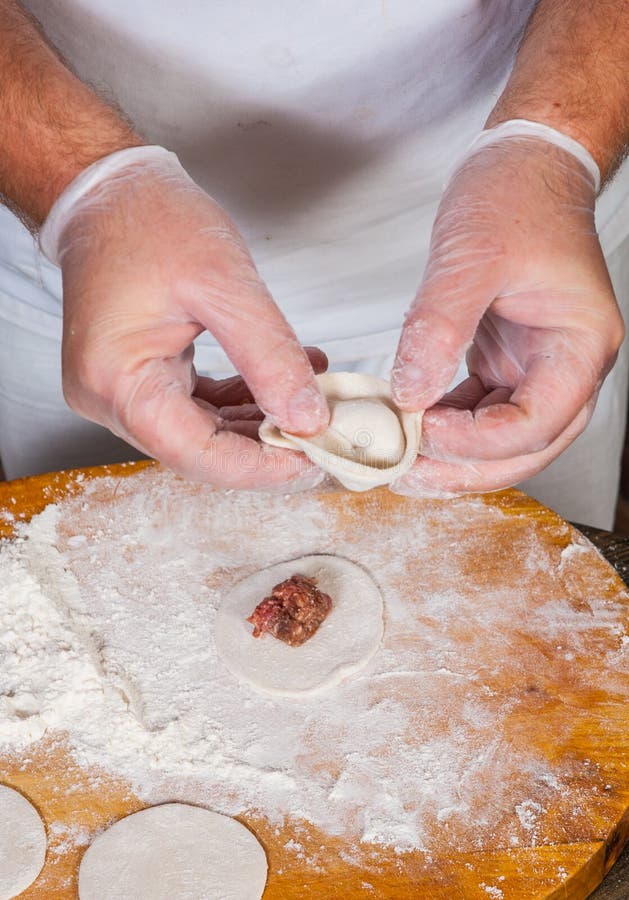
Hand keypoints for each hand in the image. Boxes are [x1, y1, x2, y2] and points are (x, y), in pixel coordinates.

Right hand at [49, 149, 328, 488]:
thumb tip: (307, 419)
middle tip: (330, 440)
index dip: (261, 469)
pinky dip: (245, 399)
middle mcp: (110, 399)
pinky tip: (289, 379)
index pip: (197, 454)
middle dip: (270, 450)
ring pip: (205, 433)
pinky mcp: (142, 378)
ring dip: (264, 423)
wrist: (110, 190)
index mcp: (116, 382)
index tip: (316, 462)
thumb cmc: (150, 221)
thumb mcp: (223, 284)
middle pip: (201, 452)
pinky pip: (199, 408)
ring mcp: (123, 392)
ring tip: (319, 404)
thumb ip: (269, 357)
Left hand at [390, 134, 623, 496]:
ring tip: (400, 460)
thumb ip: (438, 327)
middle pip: (527, 448)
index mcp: (580, 345)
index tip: (423, 429)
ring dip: (454, 458)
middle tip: (406, 473)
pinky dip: (446, 427)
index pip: (539, 423)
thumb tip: (409, 393)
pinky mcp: (506, 363)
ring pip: (503, 441)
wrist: (523, 166)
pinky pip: (480, 414)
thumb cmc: (515, 198)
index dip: (479, 441)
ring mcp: (537, 368)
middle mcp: (566, 366)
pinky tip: (409, 425)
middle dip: (466, 469)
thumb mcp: (471, 256)